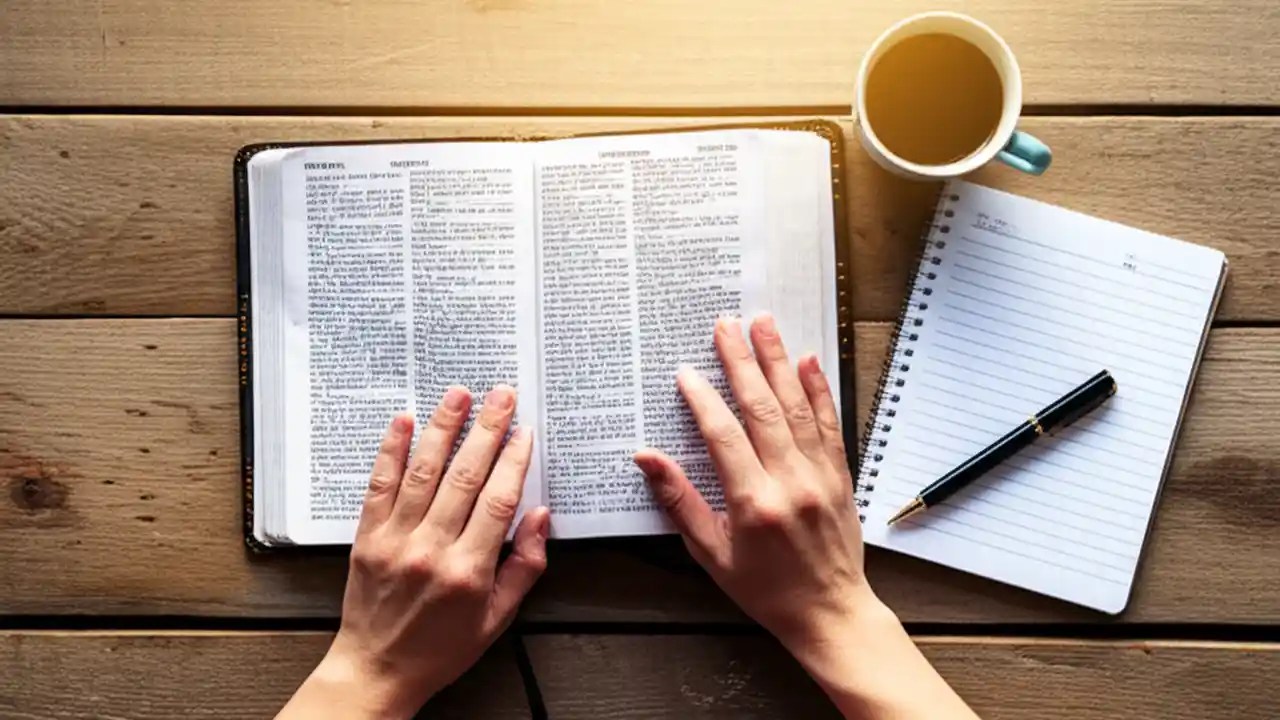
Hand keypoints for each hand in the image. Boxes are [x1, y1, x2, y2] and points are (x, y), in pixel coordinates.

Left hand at [279, 385, 549, 719]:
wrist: (377, 670)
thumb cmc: (442, 648)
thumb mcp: (498, 618)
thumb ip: (525, 566)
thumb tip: (541, 515)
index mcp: (468, 570)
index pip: (497, 500)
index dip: (513, 461)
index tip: (525, 431)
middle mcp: (431, 549)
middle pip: (464, 476)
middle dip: (486, 429)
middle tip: (501, 395)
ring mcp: (395, 540)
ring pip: (423, 471)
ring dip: (443, 427)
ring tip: (459, 394)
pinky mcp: (367, 537)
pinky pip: (380, 485)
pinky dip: (391, 450)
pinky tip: (403, 421)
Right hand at [637, 316, 978, 719]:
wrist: (830, 613)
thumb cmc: (766, 590)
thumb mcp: (711, 555)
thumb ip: (680, 503)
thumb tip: (646, 459)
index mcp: (755, 504)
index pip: (724, 436)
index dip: (702, 400)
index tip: (685, 372)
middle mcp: (792, 482)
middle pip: (763, 408)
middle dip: (742, 362)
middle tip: (726, 325)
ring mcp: (821, 476)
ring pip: (797, 407)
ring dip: (779, 361)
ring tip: (764, 325)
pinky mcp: (840, 475)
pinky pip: (829, 423)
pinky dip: (818, 390)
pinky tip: (807, 361)